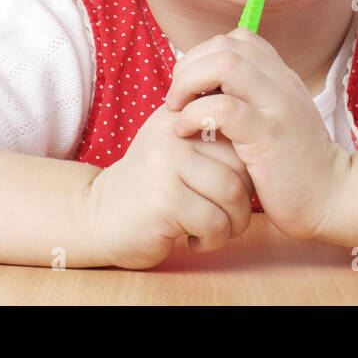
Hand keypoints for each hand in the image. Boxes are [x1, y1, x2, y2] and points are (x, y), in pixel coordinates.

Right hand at [83, 101, 255, 269]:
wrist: (99, 216)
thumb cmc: (150, 185)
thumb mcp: (174, 146)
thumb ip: (207, 133)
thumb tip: (257, 129)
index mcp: (180, 115)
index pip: (238, 134)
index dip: (247, 168)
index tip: (233, 187)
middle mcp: (173, 132)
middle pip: (241, 165)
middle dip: (245, 199)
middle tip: (230, 216)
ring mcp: (167, 164)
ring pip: (232, 195)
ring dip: (233, 224)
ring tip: (217, 230)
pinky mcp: (164, 200)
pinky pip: (214, 221)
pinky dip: (213, 240)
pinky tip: (196, 242)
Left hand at [165, 27, 348, 240]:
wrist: (333, 196)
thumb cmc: (295, 164)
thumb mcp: (276, 120)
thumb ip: (251, 99)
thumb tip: (206, 89)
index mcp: (280, 77)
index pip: (238, 39)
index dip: (205, 55)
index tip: (192, 85)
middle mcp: (280, 83)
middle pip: (225, 46)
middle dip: (189, 66)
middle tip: (177, 98)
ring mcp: (276, 106)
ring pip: (224, 64)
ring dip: (189, 82)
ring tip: (177, 110)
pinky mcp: (268, 136)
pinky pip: (223, 109)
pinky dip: (194, 114)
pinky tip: (185, 131)